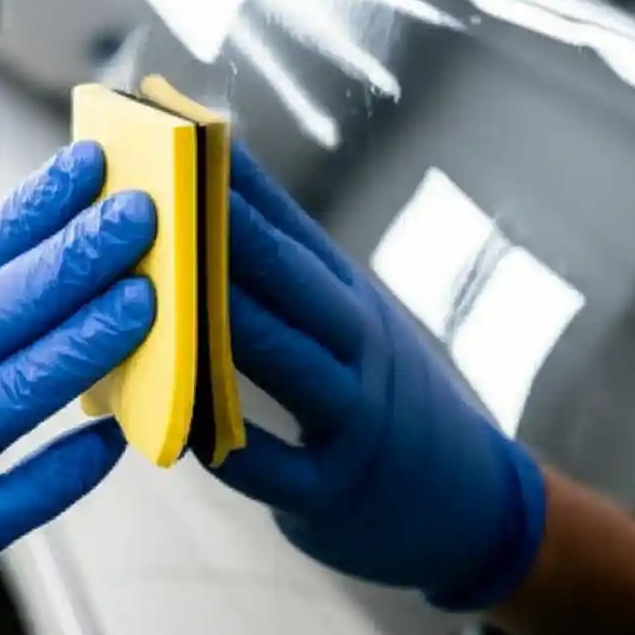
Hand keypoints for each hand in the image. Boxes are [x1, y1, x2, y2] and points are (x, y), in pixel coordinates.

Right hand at [0, 143, 155, 634]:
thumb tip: (41, 278)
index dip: (35, 207)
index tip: (91, 162)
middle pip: (4, 311)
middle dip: (76, 256)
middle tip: (142, 212)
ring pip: (19, 388)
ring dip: (86, 340)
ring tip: (146, 299)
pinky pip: (25, 495)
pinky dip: (72, 465)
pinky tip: (119, 437)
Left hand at [211, 148, 544, 608]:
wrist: (467, 504)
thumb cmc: (381, 401)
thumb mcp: (353, 328)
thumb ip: (285, 280)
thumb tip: (212, 206)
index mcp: (352, 300)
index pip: (296, 229)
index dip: (242, 183)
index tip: (187, 130)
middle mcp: (359, 348)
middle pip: (298, 282)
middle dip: (235, 234)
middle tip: (170, 189)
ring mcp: (354, 420)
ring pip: (291, 365)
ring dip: (230, 326)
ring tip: (167, 291)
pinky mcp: (335, 492)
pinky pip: (278, 470)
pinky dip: (234, 452)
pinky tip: (182, 432)